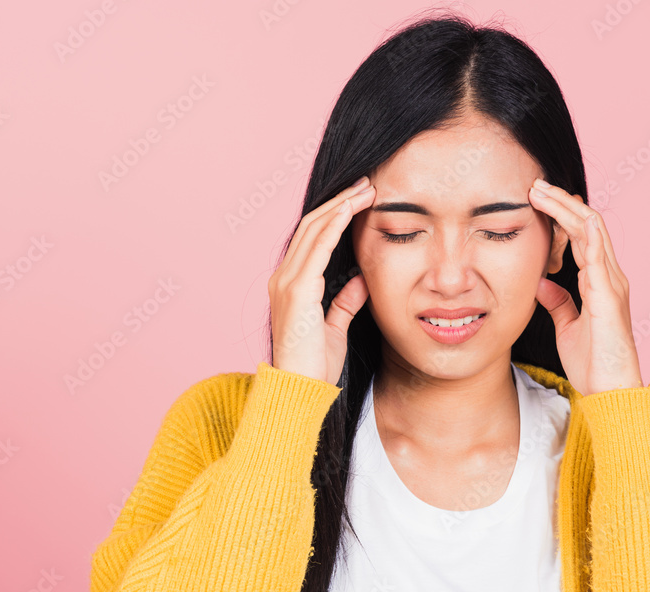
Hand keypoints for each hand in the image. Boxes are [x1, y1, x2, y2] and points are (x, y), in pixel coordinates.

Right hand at [269, 177, 374, 384]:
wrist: (298, 391)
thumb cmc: (314, 367)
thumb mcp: (334, 328)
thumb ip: (345, 303)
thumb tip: (361, 280)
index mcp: (291, 285)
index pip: (312, 239)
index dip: (335, 215)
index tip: (359, 199)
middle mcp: (283, 278)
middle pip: (311, 227)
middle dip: (339, 202)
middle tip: (366, 184)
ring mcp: (287, 283)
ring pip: (313, 231)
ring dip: (340, 206)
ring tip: (365, 189)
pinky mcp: (297, 292)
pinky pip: (316, 250)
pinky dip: (334, 226)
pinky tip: (350, 209)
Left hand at [528, 178, 643, 395]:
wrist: (610, 390)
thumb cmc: (592, 362)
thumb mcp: (567, 325)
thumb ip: (558, 301)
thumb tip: (541, 282)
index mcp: (598, 282)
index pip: (581, 237)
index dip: (561, 217)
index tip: (536, 201)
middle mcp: (609, 277)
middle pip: (588, 226)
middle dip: (562, 203)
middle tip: (535, 185)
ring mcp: (611, 284)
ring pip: (593, 232)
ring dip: (567, 209)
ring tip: (542, 192)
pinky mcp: (608, 297)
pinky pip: (597, 258)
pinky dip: (583, 235)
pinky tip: (567, 220)